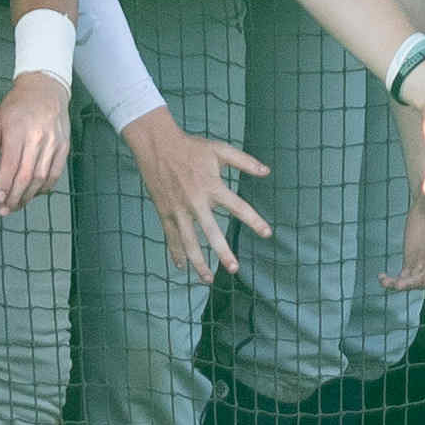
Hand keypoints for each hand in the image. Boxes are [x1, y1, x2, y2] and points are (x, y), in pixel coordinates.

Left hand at [0, 67, 71, 211]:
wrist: (46, 89)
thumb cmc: (18, 104)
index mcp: (17, 131)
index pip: (10, 165)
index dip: (4, 185)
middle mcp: (37, 139)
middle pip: (26, 176)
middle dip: (15, 197)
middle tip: (6, 210)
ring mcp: (53, 144)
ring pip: (42, 178)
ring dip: (29, 196)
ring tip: (18, 205)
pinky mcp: (64, 147)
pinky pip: (56, 174)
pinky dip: (46, 188)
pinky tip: (35, 194)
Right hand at [121, 105, 270, 276]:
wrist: (157, 145)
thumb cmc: (191, 147)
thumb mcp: (220, 150)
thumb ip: (244, 161)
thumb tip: (267, 171)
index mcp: (213, 187)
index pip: (238, 207)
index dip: (254, 220)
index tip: (268, 233)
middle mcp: (196, 202)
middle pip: (212, 232)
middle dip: (223, 252)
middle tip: (234, 269)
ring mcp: (179, 210)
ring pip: (189, 242)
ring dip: (198, 262)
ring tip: (208, 279)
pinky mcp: (165, 212)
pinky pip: (171, 238)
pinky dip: (176, 253)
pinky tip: (182, 267)